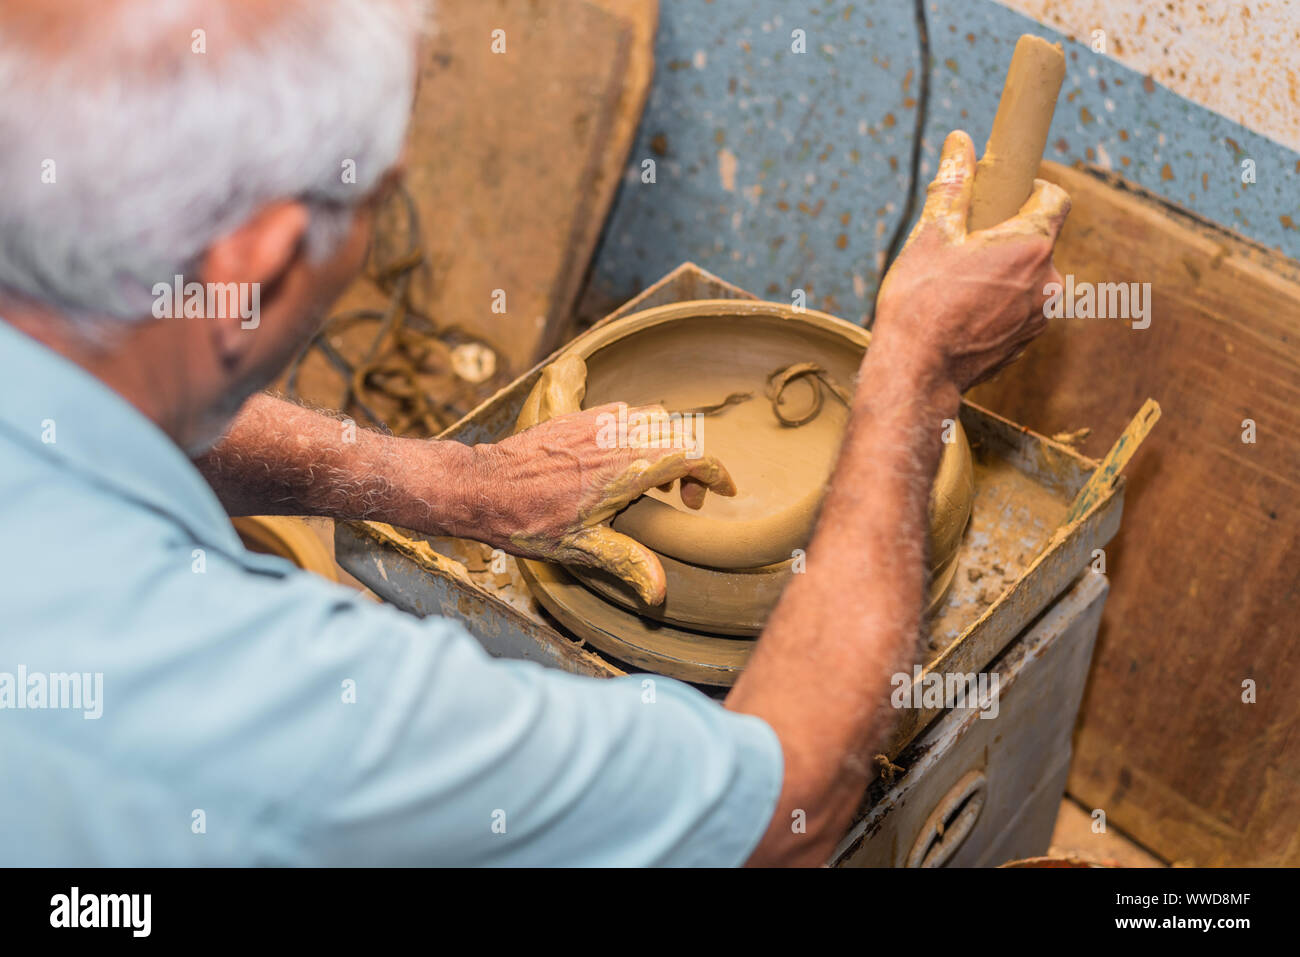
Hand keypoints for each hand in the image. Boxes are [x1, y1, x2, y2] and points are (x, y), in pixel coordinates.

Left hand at [470, 382, 735, 604]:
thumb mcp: (584, 548)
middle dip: (687, 464)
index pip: (692, 457)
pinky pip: (620, 411)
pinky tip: (616, 457)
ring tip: (646, 479)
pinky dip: (633, 430)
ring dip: (660, 443)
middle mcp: (617, 437)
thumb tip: (660, 593)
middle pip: (676, 434)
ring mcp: (596, 422)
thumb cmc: (529, 520)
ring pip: (650, 417)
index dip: (716, 473)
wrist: (481, 487)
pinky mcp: (576, 415)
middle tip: (676, 498)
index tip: (724, 490)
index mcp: (628, 468)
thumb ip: (629, 563)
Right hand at [874, 130, 1069, 391]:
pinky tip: (962, 315)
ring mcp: (1041, 317)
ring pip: (1028, 278)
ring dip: (1003, 274)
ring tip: (957, 288)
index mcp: (1032, 245)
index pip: (1055, 198)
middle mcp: (1050, 281)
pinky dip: (999, 305)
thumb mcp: (930, 235)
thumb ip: (953, 185)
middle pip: (1037, 241)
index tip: (1003, 197)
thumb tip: (959, 141)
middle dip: (1006, 238)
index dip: (1031, 191)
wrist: (915, 373)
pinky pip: (1020, 309)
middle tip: (964, 248)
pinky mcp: (1027, 343)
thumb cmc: (920, 303)